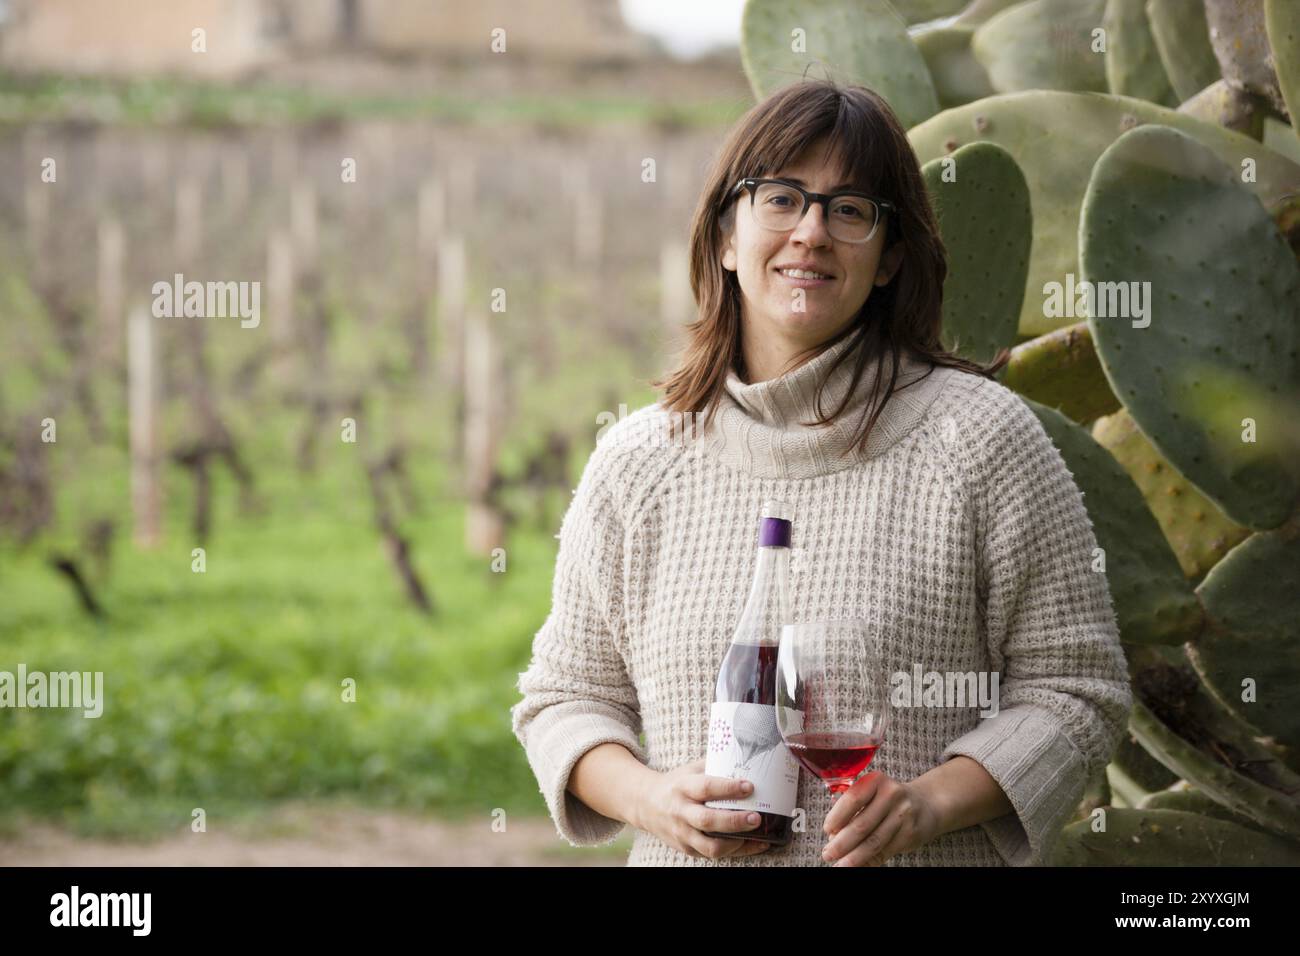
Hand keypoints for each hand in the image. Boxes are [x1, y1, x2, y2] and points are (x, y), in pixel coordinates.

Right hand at [631, 757, 772, 859]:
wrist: (646, 805)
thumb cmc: (676, 784)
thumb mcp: (690, 770)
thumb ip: (714, 764)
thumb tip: (744, 756)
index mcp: (683, 787)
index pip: (706, 787)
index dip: (728, 788)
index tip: (749, 786)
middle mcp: (681, 812)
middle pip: (708, 821)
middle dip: (735, 821)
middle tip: (756, 818)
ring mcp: (683, 833)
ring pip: (710, 846)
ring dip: (737, 844)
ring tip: (759, 837)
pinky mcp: (687, 849)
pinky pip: (712, 855)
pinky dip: (735, 852)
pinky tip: (752, 844)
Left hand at [820, 771, 942, 866]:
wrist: (926, 803)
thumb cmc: (888, 799)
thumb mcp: (872, 792)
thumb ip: (852, 807)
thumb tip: (833, 834)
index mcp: (876, 781)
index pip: (852, 799)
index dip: (836, 817)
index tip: (827, 830)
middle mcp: (891, 795)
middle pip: (862, 824)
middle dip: (841, 843)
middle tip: (828, 854)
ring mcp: (903, 815)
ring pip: (874, 842)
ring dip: (854, 857)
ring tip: (840, 865)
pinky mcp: (911, 833)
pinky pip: (886, 851)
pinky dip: (870, 860)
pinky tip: (859, 864)